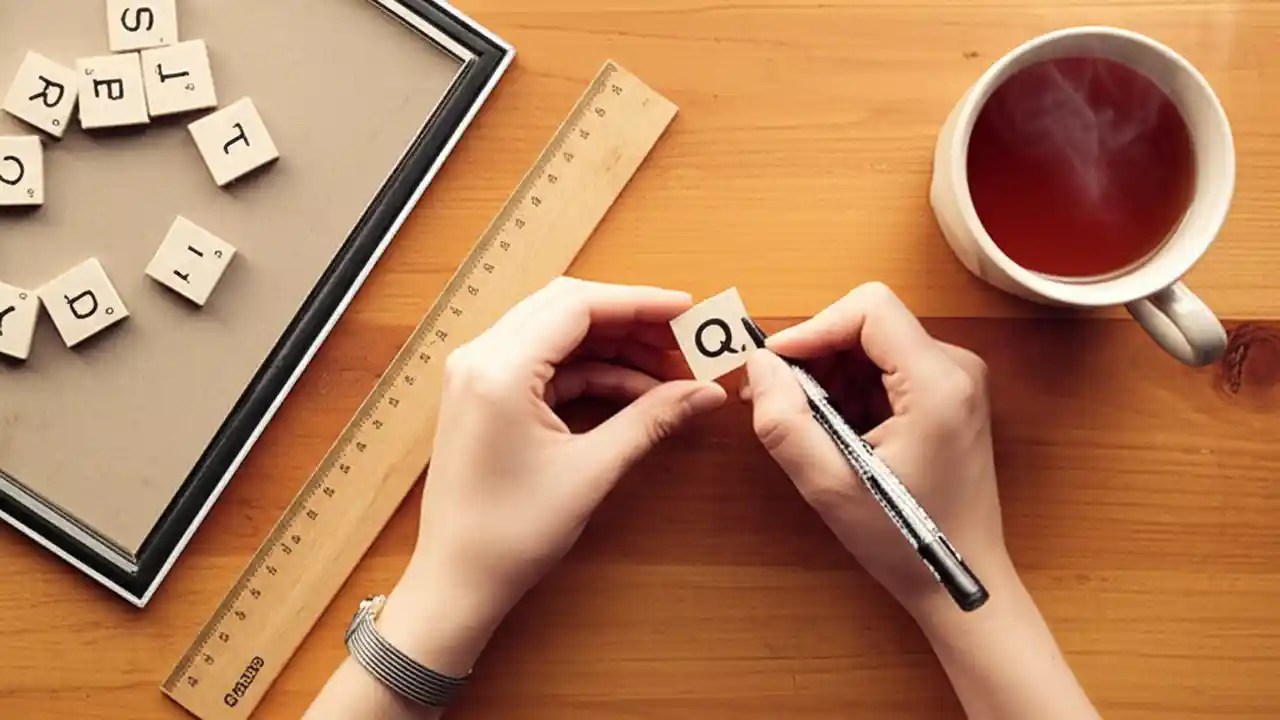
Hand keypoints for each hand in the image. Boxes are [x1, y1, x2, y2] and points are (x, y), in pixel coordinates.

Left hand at [379, 277, 726, 673]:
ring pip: (557, 333)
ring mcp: (477, 374)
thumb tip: (705, 392)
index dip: (639, 302)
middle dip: (630, 320)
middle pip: (567, 308)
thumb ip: (650, 419)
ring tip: (667, 368)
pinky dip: (590, 370)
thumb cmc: (511, 534)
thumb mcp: (591, 470)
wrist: (457, 581)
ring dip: (613, 346)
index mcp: (499, 369)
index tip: (687, 309)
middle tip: (683, 337)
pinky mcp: (484, 394)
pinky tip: (634, 390)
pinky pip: (545, 362)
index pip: (578, 306)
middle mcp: (480, 358)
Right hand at [743, 282, 1005, 611]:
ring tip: (803, 421)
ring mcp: (956, 381)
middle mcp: (956, 368)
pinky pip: (886, 367)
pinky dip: (850, 388)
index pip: (869, 308)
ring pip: (873, 343)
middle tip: (776, 397)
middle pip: (870, 322)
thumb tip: (759, 363)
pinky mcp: (948, 396)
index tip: (774, 364)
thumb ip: (785, 420)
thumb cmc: (905, 541)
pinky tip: (834, 430)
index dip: (813, 327)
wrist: (960, 583)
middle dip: (816, 353)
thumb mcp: (829, 485)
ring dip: (830, 373)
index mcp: (938, 383)